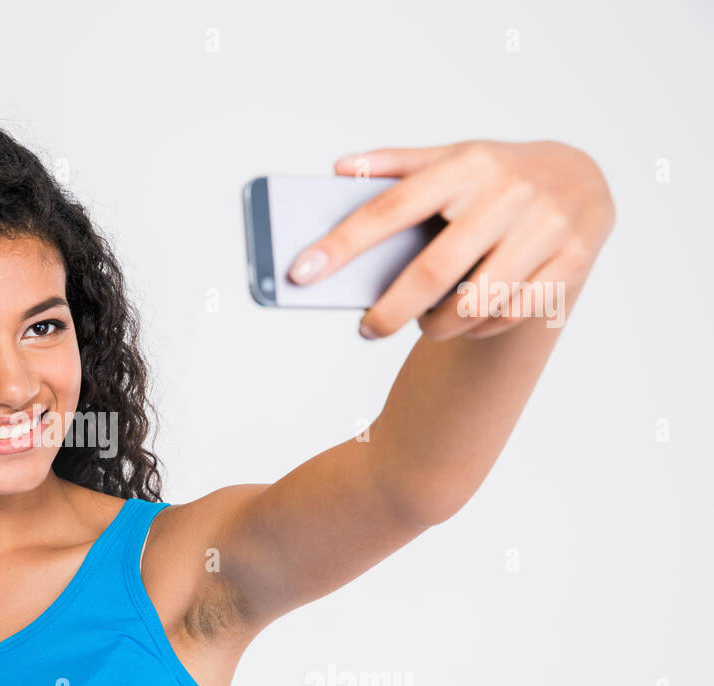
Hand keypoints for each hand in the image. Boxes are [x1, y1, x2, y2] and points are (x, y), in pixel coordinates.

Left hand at [287, 140, 615, 339]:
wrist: (584, 178)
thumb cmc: (499, 174)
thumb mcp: (454, 157)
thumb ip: (397, 165)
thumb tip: (339, 169)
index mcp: (466, 165)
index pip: (389, 209)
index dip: (341, 244)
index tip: (300, 273)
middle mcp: (508, 194)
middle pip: (431, 271)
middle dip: (389, 311)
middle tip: (367, 329)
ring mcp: (545, 229)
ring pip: (472, 303)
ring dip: (436, 325)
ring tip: (421, 322)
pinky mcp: (572, 262)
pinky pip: (508, 315)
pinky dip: (477, 327)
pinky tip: (463, 320)